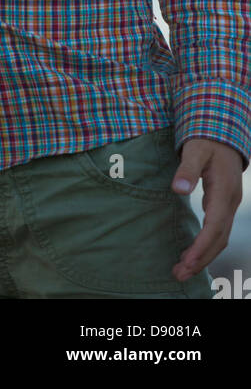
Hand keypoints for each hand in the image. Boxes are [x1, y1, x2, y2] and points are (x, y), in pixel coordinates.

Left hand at [170, 137, 243, 280]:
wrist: (223, 133)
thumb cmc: (206, 139)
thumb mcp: (195, 150)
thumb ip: (187, 169)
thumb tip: (179, 189)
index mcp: (224, 191)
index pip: (215, 226)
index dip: (202, 246)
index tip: (187, 261)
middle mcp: (230, 202)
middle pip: (219, 239)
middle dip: (201, 259)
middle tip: (180, 274)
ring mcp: (229, 205)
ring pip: (220, 238)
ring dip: (203, 256)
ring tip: (183, 270)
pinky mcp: (224, 204)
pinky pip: (218, 231)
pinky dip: (206, 245)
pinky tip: (192, 253)